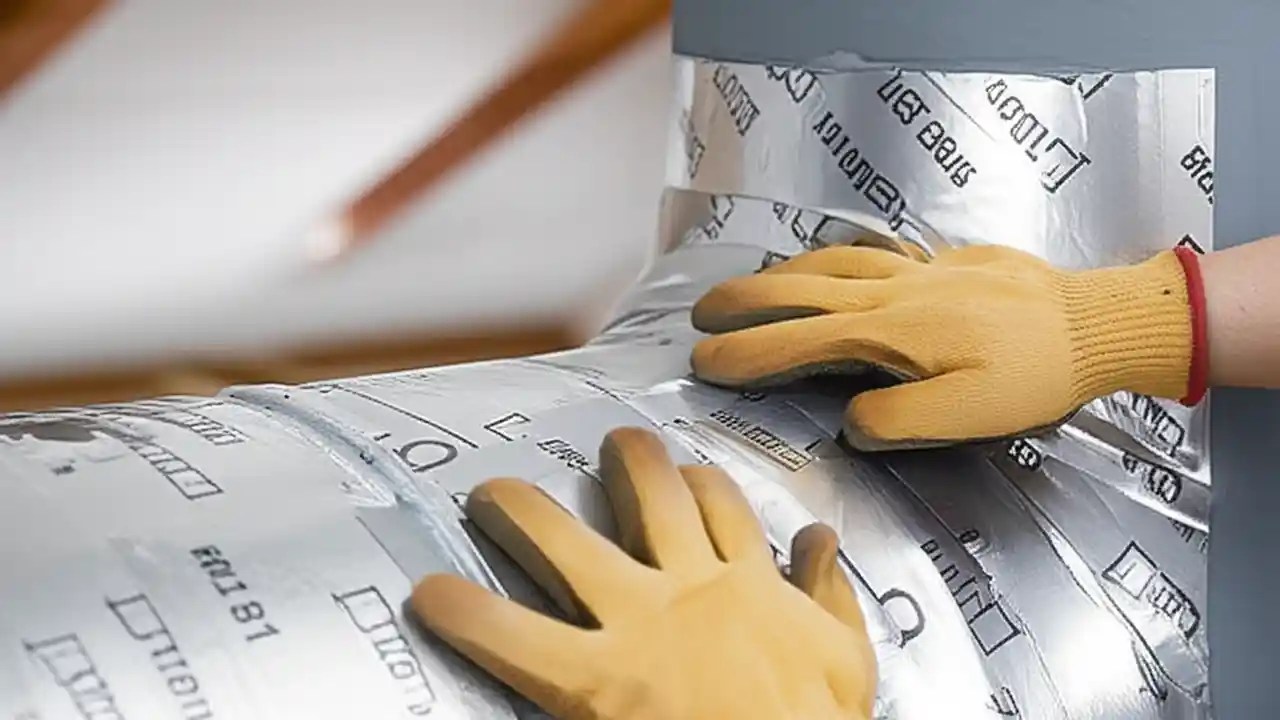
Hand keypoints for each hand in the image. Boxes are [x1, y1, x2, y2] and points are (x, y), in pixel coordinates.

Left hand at [411, 427, 876, 719]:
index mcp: (749, 585)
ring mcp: (637, 626)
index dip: (695, 479)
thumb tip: (819, 539)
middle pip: (647, 496)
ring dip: (523, 512)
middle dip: (620, 461)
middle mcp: (688, 587)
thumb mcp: (845, 660)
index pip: (719, 505)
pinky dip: (471, 616)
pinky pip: (519, 638)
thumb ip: (828, 595)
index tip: (679, 469)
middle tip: (595, 449)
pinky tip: (430, 596)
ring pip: (570, 544)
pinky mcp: (594, 681)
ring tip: (487, 495)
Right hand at [690, 244, 1203, 449]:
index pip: (798, 342)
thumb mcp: (968, 415)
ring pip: (830, 262)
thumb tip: (849, 420)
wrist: (1095, 322)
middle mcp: (892, 294)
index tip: (702, 360)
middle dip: (743, 301)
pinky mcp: (942, 263)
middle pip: (800, 290)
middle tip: (701, 314)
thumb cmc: (1033, 375)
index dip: (746, 354)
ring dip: (780, 274)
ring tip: (749, 286)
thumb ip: (898, 419)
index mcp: (889, 334)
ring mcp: (917, 272)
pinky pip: (870, 251)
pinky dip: (832, 254)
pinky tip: (830, 259)